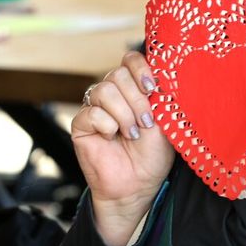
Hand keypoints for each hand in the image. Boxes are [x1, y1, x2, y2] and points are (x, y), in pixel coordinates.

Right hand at [71, 51, 173, 245]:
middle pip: (118, 74)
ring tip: (132, 134)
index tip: (153, 88)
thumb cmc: (153, 156)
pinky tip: (112, 139)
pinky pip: (92, 112)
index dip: (141, 68)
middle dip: (136, 99)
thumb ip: (160, 94)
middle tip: (145, 122)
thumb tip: (162, 71)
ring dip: (123, 113)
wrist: (137, 185)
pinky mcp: (81, 125)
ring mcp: (95, 108)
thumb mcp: (165, 121)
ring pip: (104, 90)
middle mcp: (113, 94)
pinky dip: (107, 125)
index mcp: (133, 89)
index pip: (130, 59)